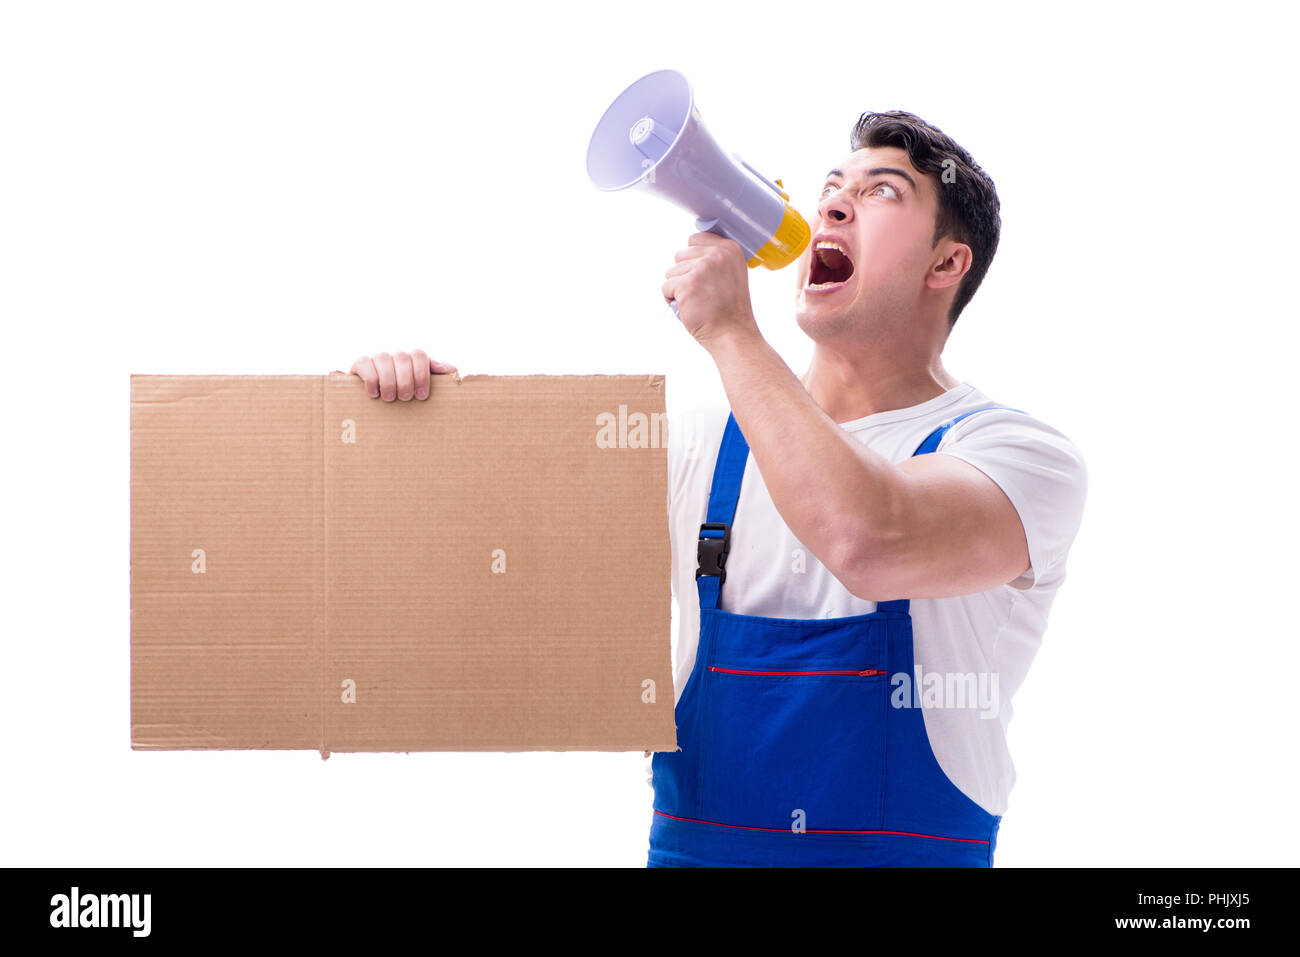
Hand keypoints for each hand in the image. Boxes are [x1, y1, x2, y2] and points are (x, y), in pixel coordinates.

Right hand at [348, 350, 457, 400]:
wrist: (376, 399)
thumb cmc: (405, 394)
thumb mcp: (421, 387)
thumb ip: (436, 377)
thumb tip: (453, 370)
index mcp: (412, 359)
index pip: (420, 355)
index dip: (422, 374)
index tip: (421, 395)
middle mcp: (396, 355)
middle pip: (403, 357)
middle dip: (405, 380)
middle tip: (405, 398)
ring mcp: (378, 357)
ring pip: (384, 359)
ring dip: (388, 380)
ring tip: (389, 398)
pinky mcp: (360, 363)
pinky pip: (365, 363)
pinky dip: (370, 379)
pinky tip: (373, 393)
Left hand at [661, 232, 756, 346]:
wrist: (733, 334)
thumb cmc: (729, 310)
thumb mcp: (731, 274)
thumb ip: (715, 259)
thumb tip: (691, 252)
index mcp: (729, 249)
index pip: (695, 239)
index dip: (693, 261)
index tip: (704, 279)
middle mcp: (717, 254)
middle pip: (680, 255)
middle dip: (685, 275)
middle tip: (702, 293)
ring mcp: (702, 269)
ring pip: (671, 272)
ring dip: (678, 289)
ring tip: (697, 302)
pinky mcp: (687, 284)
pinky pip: (666, 287)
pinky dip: (672, 300)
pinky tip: (689, 308)